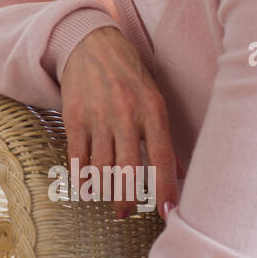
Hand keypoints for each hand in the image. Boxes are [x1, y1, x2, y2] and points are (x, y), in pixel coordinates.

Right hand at [59, 26, 179, 219]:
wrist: (91, 44)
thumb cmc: (129, 76)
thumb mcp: (155, 100)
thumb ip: (165, 138)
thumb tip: (183, 174)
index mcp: (152, 110)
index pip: (162, 158)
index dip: (165, 188)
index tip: (168, 213)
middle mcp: (125, 114)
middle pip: (128, 169)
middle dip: (127, 198)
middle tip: (126, 213)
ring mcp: (97, 116)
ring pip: (101, 167)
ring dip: (104, 190)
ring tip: (108, 200)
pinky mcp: (73, 116)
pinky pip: (77, 156)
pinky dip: (81, 176)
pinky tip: (86, 187)